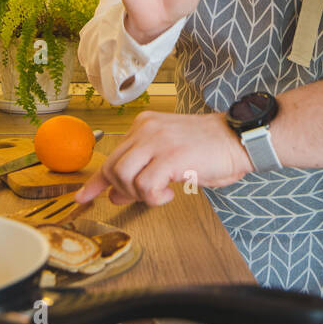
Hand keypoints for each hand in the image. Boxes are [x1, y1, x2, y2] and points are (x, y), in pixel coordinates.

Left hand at [74, 109, 254, 206]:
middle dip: (123, 191)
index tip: (83, 196)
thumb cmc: (210, 149)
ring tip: (160, 193)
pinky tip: (170, 193)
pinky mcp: (170, 156)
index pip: (111, 154)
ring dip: (139, 195)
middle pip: (112, 167)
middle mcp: (146, 129)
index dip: (94, 180)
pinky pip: (145, 186)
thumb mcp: (169, 158)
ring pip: (123, 176)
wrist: (239, 139)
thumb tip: (115, 194)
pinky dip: (154, 198)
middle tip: (145, 196)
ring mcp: (157, 141)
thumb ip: (142, 171)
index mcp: (145, 125)